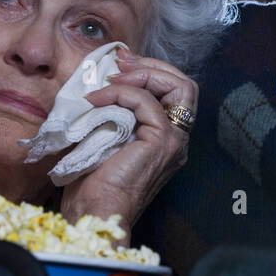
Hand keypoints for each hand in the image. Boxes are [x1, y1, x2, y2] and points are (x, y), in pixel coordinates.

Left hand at [58, 47, 195, 233]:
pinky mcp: (161, 143)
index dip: (151, 70)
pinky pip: (146, 102)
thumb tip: (103, 77)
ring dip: (141, 74)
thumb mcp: (103, 135)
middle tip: (120, 62)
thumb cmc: (91, 182)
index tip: (119, 64)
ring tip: (110, 79)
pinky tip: (97, 100)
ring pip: (178, 87)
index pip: (175, 91)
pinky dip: (121, 93)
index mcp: (165, 138)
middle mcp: (176, 139)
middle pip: (184, 84)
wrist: (91, 213)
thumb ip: (113, 110)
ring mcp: (173, 141)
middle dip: (151, 65)